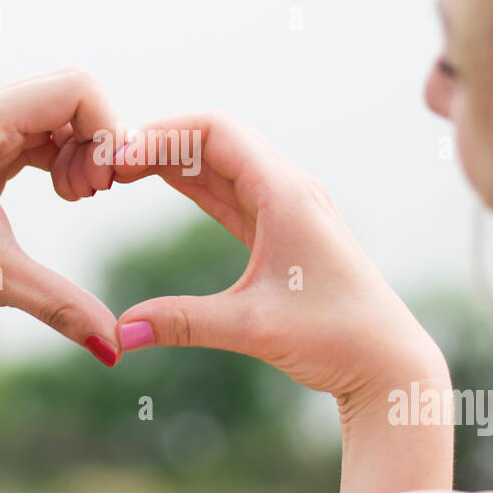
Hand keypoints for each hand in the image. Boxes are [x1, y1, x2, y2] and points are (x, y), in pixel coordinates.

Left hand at [0, 67, 122, 362]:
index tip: (107, 186)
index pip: (76, 88)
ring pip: (56, 117)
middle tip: (93, 195)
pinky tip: (65, 195)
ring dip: (81, 152)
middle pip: (70, 97)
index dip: (108, 129)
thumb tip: (116, 349)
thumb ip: (61, 304)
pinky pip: (37, 137)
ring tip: (78, 198)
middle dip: (97, 141)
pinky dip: (62, 160)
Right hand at [111, 111, 446, 409]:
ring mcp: (285, 206)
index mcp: (285, 192)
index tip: (118, 158)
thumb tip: (119, 333)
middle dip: (158, 143)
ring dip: (171, 161)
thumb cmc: (334, 338)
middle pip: (212, 138)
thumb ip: (183, 323)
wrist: (385, 362)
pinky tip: (157, 182)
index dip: (160, 135)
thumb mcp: (252, 328)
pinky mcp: (280, 229)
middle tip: (107, 165)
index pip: (214, 131)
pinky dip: (191, 183)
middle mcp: (287, 187)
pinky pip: (228, 190)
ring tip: (119, 171)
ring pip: (219, 163)